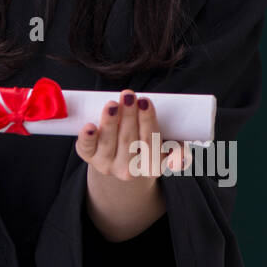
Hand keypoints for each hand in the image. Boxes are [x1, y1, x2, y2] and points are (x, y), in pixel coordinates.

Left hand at [75, 88, 191, 180]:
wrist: (121, 162)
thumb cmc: (146, 146)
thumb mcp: (165, 149)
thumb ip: (177, 150)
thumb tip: (180, 161)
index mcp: (151, 167)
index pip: (150, 143)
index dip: (147, 121)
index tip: (145, 101)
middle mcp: (128, 170)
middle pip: (129, 140)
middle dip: (128, 116)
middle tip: (128, 95)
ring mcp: (106, 165)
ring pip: (108, 143)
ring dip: (110, 122)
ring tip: (112, 103)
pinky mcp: (88, 157)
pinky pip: (86, 148)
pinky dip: (87, 137)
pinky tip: (90, 126)